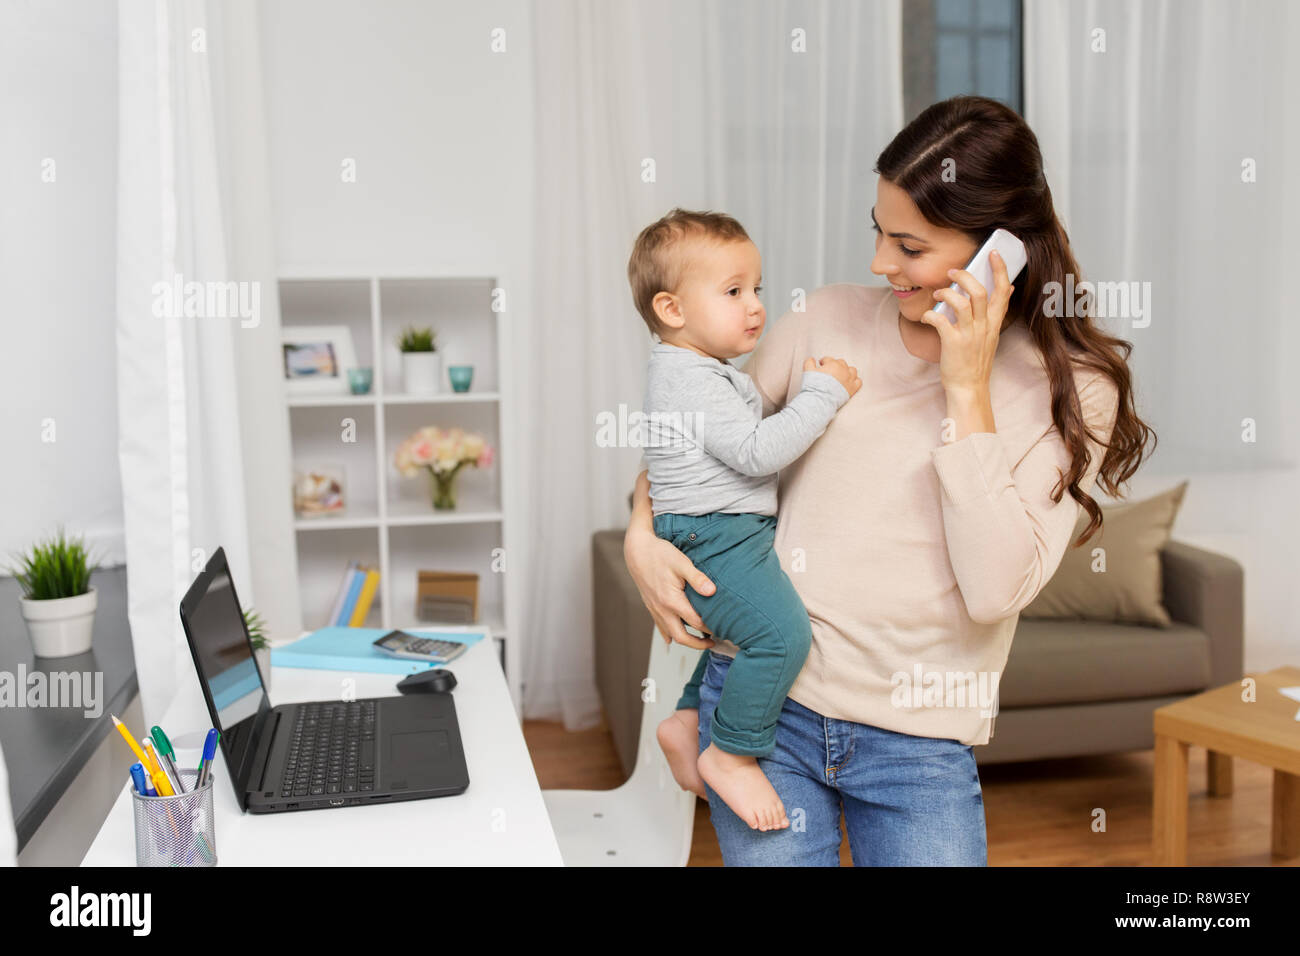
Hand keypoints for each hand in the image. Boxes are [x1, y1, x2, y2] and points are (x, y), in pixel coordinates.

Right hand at [623, 527, 717, 649]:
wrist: (637, 551)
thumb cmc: (659, 554)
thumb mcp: (681, 563)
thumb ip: (697, 578)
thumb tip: (712, 591)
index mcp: (672, 601)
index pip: (696, 622)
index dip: (710, 628)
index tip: (722, 627)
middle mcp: (662, 609)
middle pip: (682, 637)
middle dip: (698, 644)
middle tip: (712, 643)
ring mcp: (655, 609)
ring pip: (670, 634)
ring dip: (685, 640)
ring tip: (699, 640)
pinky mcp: (650, 606)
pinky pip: (660, 627)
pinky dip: (669, 634)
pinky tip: (673, 637)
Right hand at [803, 356, 861, 397]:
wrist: (820, 400)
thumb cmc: (815, 386)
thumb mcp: (808, 371)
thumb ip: (809, 363)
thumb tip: (811, 360)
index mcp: (832, 364)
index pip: (828, 359)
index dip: (823, 361)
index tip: (821, 364)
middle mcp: (842, 370)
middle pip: (841, 363)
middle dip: (835, 364)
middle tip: (830, 369)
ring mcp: (849, 379)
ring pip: (852, 370)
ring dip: (847, 370)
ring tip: (842, 374)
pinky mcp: (852, 388)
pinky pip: (858, 381)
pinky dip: (855, 380)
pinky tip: (850, 382)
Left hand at [918, 249, 1015, 393]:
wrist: (969, 388)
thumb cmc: (975, 361)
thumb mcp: (992, 335)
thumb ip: (996, 312)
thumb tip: (1009, 288)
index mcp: (993, 323)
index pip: (1002, 291)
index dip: (999, 269)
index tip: (994, 253)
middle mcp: (984, 326)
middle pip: (979, 291)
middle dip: (964, 276)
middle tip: (952, 272)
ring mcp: (969, 335)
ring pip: (960, 302)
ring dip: (946, 293)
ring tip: (938, 294)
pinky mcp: (953, 343)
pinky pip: (940, 320)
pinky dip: (930, 314)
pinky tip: (927, 316)